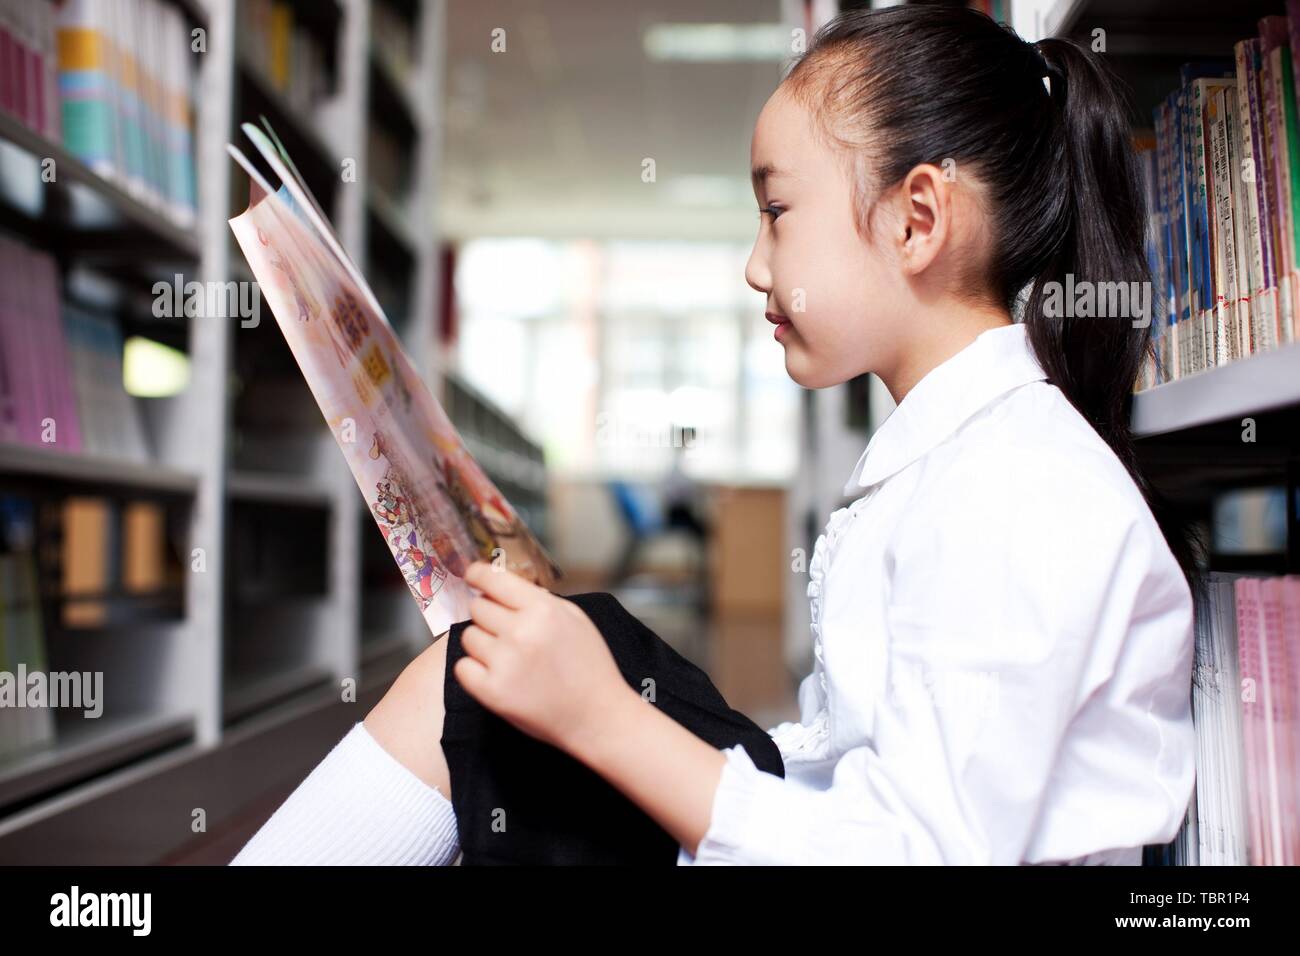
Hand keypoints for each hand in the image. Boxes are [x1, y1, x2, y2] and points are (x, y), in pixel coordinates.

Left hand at [454, 560, 635, 756]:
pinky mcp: (492, 692)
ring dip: (482, 643)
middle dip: (488, 615)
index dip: (477, 575)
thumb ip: (539, 599)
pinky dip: (473, 669)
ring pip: (468, 636)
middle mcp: (521, 632)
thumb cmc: (589, 666)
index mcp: (543, 610)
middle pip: (477, 607)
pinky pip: (462, 667)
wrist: (597, 716)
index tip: (472, 576)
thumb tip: (503, 586)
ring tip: (507, 656)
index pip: (492, 579)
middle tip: (507, 631)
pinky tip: (495, 673)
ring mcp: (505, 663)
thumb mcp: (575, 618)